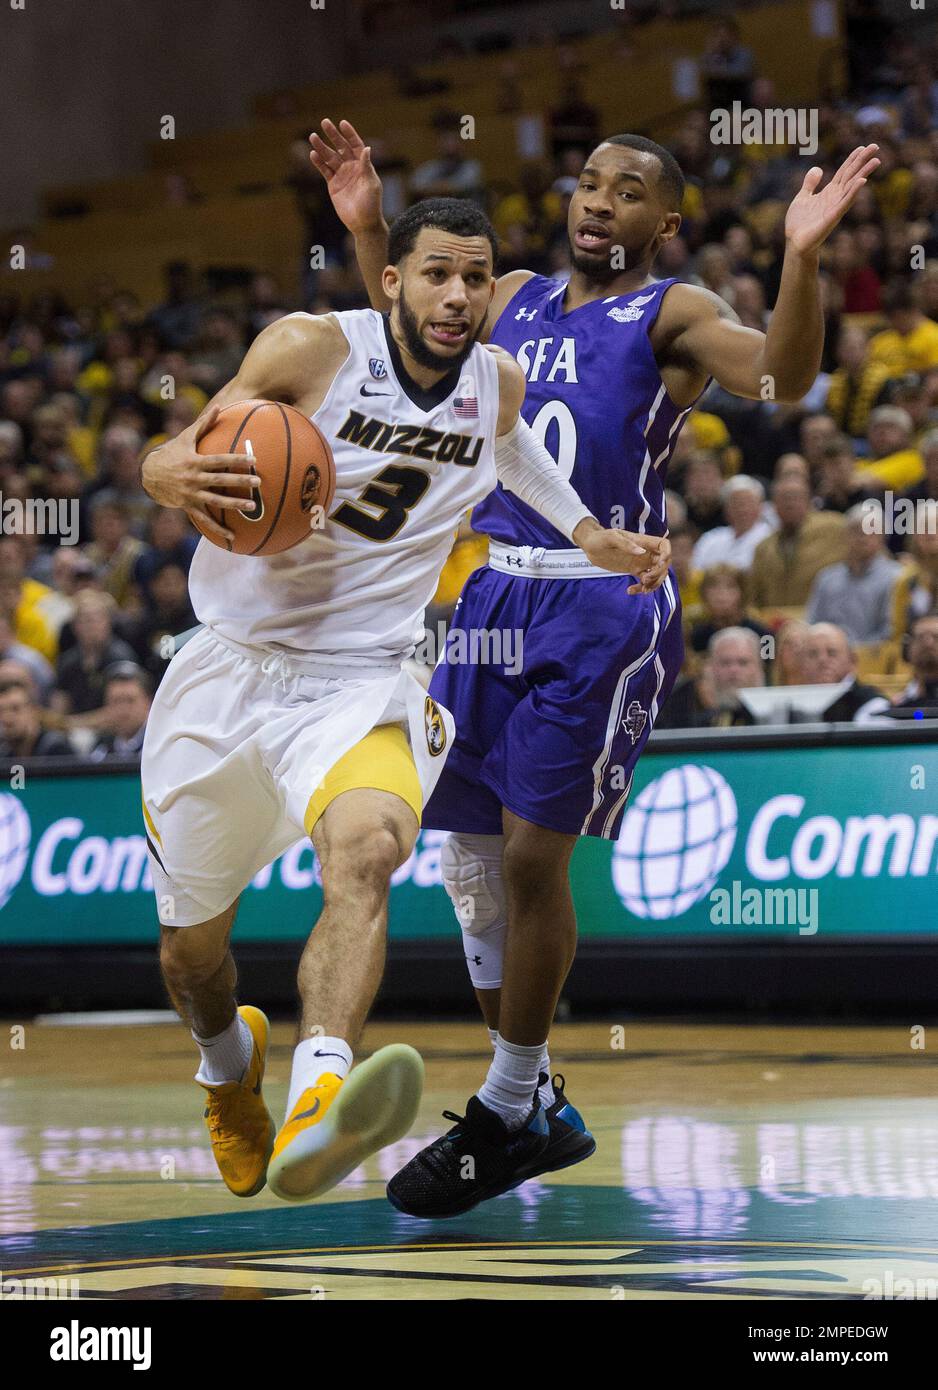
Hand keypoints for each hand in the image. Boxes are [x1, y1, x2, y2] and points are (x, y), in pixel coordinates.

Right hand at [140, 405, 259, 544]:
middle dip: (239, 481)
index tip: (253, 459)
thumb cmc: (171, 452)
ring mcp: (191, 494)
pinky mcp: (188, 507)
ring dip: (234, 505)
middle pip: (220, 480)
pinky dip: (218, 529)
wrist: (149, 475)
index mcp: (194, 461)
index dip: (235, 459)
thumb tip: (219, 406)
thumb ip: (204, 423)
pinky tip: (232, 536)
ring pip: (215, 501)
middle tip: (258, 482)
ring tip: (252, 507)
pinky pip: (204, 519)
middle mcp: (193, 478)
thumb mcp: (186, 437)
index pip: (219, 460)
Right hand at [309, 118, 383, 233]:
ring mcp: (342, 175)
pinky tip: (312, 154)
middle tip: (324, 122)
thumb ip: (367, 166)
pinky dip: (318, 163)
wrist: (363, 223)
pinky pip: (324, 170)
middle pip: (341, 147)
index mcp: (363, 165)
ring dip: (322, 147)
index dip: (350, 134)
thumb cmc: (371, 204)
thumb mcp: (371, 184)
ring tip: (313, 136)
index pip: (356, 145)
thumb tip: (366, 148)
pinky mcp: (333, 185)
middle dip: (333, 135)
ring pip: (330, 157)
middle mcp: (352, 167)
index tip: (342, 123)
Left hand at [574, 520, 670, 591]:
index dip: (666, 554)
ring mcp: (641, 561)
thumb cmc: (600, 538)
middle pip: (664, 563)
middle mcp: (645, 552)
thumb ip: (626, 544)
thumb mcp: (611, 538)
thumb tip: (642, 552)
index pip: (664, 545)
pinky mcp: (635, 570)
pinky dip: (642, 588)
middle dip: (659, 574)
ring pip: (657, 574)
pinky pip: (645, 581)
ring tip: (642, 589)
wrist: (590, 546)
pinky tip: (630, 591)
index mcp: (642, 541)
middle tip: (645, 579)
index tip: (659, 564)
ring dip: (653, 584)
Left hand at [785, 144, 879, 255]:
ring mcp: (835, 207)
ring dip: (864, 173)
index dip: (853, 159)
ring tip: (875, 161)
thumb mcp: (802, 198)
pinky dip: (854, 192)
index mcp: (829, 192)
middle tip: (875, 147)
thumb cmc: (798, 223)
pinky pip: (845, 202)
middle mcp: (835, 197)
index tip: (863, 147)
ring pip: (852, 186)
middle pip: (851, 175)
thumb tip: (817, 168)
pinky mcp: (833, 217)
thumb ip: (810, 184)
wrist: (794, 242)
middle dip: (863, 161)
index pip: (844, 172)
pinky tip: (862, 181)